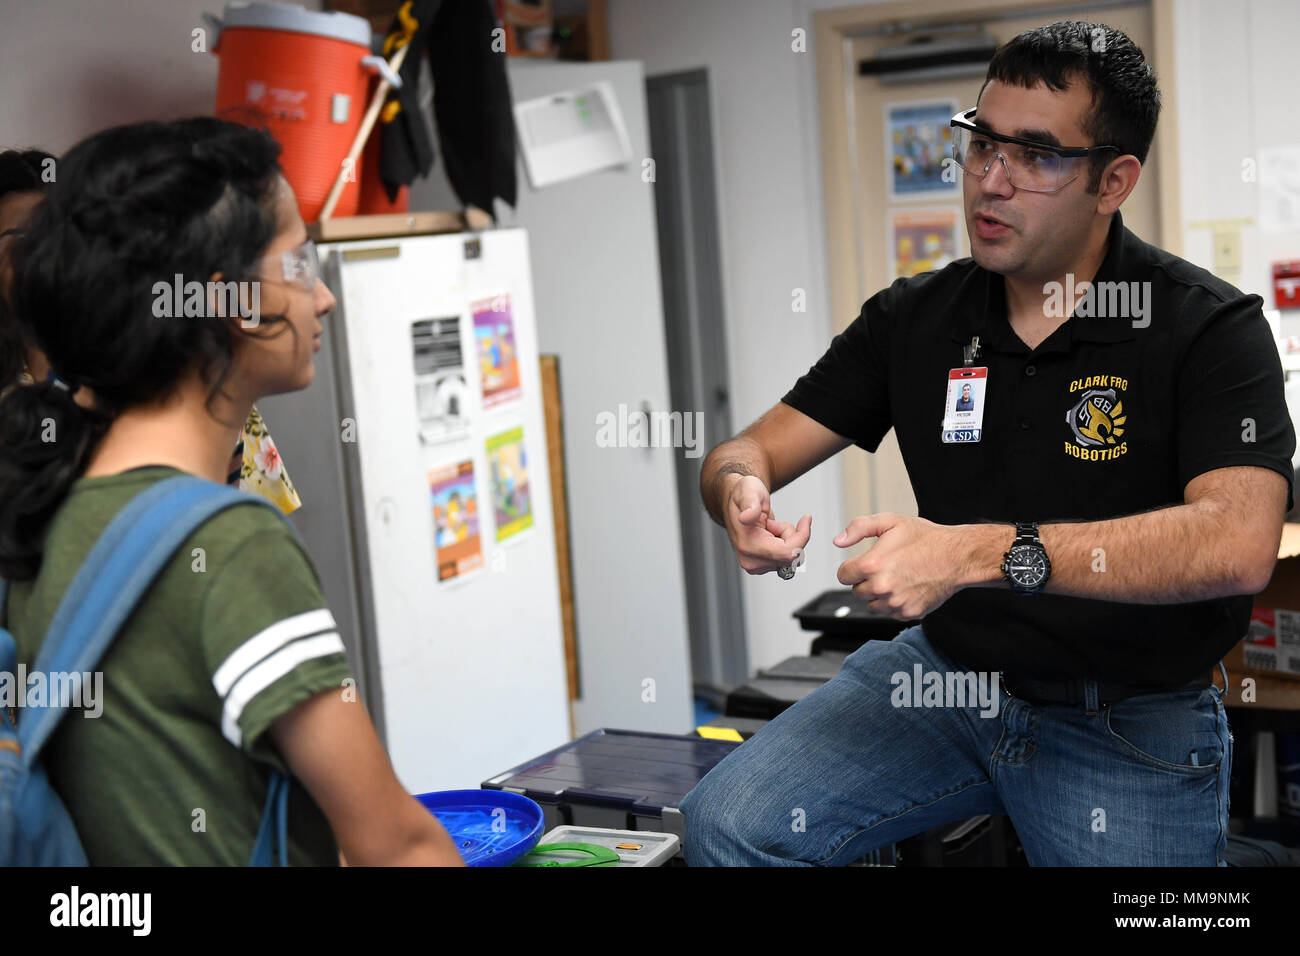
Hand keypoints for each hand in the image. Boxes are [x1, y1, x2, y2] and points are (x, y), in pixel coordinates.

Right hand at [724, 474, 810, 574]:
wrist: (737, 504)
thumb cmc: (743, 496)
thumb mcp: (749, 491)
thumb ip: (750, 504)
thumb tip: (746, 518)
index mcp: (747, 545)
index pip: (788, 553)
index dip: (802, 537)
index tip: (805, 519)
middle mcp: (750, 560)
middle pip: (791, 556)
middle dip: (791, 535)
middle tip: (773, 522)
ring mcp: (756, 565)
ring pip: (790, 558)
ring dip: (787, 539)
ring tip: (768, 527)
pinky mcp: (761, 566)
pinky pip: (786, 559)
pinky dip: (785, 544)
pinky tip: (770, 535)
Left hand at [834, 513, 964, 618]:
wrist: (957, 557)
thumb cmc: (926, 539)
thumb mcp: (890, 522)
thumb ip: (859, 528)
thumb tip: (838, 541)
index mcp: (872, 565)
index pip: (843, 575)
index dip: (851, 568)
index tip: (863, 563)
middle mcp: (882, 587)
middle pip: (857, 591)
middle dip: (866, 580)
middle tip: (885, 567)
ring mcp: (895, 603)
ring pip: (872, 604)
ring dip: (879, 594)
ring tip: (897, 577)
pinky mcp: (908, 613)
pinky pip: (890, 612)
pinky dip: (895, 603)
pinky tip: (908, 587)